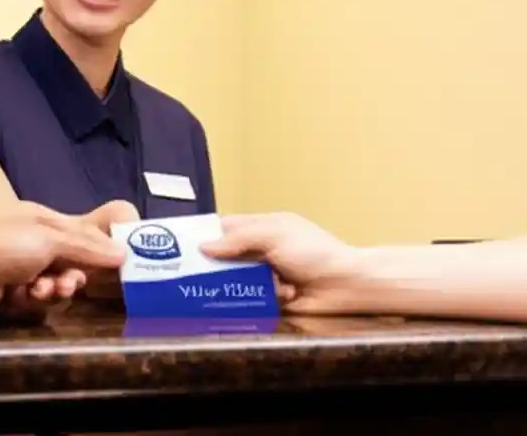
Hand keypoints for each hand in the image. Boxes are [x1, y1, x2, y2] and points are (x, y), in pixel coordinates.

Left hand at [0, 200, 140, 318]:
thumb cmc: (4, 246)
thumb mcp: (50, 239)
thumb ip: (87, 248)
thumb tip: (122, 253)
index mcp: (44, 223)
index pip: (82, 236)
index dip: (98, 251)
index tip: (117, 266)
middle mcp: (35, 246)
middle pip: (71, 265)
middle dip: (72, 276)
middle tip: (71, 283)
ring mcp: (22, 271)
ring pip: (55, 286)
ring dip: (53, 289)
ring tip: (42, 290)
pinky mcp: (12, 297)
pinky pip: (36, 302)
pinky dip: (32, 300)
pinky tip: (23, 297)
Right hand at [200, 212, 360, 313]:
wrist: (346, 284)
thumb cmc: (314, 251)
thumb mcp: (274, 234)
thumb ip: (239, 239)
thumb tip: (205, 247)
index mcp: (264, 228)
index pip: (227, 227)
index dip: (205, 234)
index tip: (180, 244)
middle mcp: (264, 250)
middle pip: (228, 257)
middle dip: (215, 265)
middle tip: (190, 274)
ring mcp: (269, 275)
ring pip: (238, 280)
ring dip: (242, 283)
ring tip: (233, 287)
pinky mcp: (274, 298)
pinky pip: (254, 299)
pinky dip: (262, 298)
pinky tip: (280, 295)